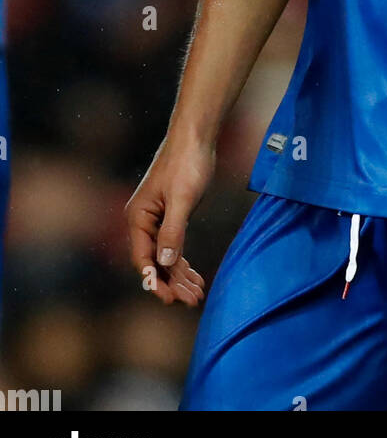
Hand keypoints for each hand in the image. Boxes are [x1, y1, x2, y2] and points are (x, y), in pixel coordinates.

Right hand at [125, 137, 213, 306]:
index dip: (156, 282)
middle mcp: (142, 220)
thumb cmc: (188, 163)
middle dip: (172, 283)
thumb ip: (173, 232)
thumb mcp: (183, 199)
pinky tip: (194, 275)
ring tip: (197, 294)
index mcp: (138, 218)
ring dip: (179, 276)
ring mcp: (156, 218)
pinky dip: (183, 262)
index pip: (142, 260)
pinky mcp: (170, 214)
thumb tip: (163, 264)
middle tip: (193, 301)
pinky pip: (172, 245)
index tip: (171, 300)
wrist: (196, 136)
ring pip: (164, 256)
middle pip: (154, 262)